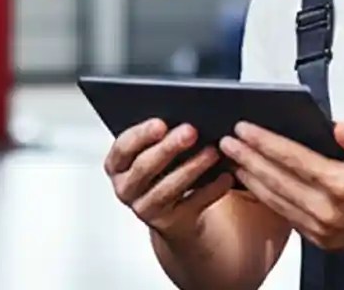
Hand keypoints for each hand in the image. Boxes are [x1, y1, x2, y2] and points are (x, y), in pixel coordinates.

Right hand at [104, 119, 234, 237]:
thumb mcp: (154, 153)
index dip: (141, 135)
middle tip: (191, 131)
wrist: (174, 213)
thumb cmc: (163, 171)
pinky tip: (225, 176)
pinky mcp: (171, 223)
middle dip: (168, 148)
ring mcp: (147, 208)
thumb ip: (161, 138)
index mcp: (118, 167)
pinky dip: (211, 189)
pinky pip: (193, 204)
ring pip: (168, 187)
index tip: (161, 123)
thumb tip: (184, 119)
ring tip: (212, 152)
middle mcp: (128, 189)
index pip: (123, 148)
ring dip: (192, 168)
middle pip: (145, 167)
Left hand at [219, 121, 343, 251]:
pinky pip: (289, 218)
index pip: (291, 159)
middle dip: (249, 158)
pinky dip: (271, 201)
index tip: (245, 129)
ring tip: (236, 161)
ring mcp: (325, 230)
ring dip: (253, 180)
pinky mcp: (325, 241)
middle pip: (276, 180)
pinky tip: (261, 187)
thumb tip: (334, 127)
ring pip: (277, 202)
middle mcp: (329, 211)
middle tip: (228, 141)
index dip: (264, 142)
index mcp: (343, 186)